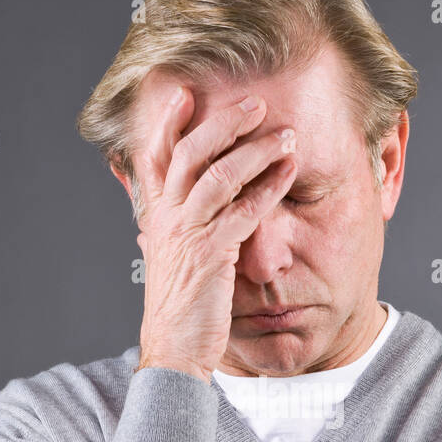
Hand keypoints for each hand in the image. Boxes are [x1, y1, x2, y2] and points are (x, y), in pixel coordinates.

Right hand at [133, 87, 296, 380]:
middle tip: (255, 104)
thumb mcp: (170, 256)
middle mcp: (167, 219)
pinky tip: (288, 173)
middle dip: (223, 124)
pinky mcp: (211, 255)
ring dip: (255, 151)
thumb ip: (175, 226)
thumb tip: (175, 208)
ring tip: (286, 135)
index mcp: (155, 215)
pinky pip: (243, 212)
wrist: (174, 349)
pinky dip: (268, 188)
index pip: (154, 156)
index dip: (166, 122)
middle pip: (189, 153)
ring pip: (218, 176)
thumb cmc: (179, 305)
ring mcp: (187, 235)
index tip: (183, 92)